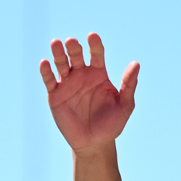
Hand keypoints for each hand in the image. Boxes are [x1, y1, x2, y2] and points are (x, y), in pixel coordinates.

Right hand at [39, 33, 138, 154]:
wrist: (94, 144)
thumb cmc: (111, 124)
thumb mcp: (124, 105)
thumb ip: (129, 85)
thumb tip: (136, 64)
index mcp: (98, 73)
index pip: (96, 54)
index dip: (94, 45)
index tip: (92, 36)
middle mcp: (81, 75)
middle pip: (76, 55)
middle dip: (74, 48)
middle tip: (72, 42)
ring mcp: (67, 84)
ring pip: (61, 64)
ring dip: (58, 53)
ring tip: (56, 43)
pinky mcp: (55, 95)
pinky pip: (49, 80)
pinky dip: (46, 71)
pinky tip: (45, 63)